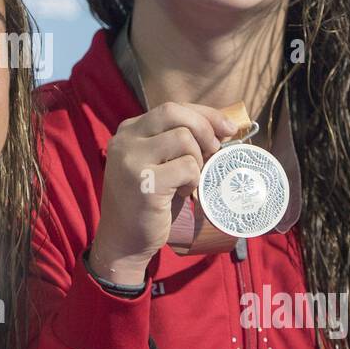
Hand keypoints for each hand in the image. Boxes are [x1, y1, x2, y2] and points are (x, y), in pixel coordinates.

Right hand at [88, 103, 241, 286]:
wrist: (123, 241)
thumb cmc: (147, 201)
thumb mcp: (156, 162)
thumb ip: (176, 142)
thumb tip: (221, 128)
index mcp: (129, 131)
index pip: (171, 107)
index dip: (204, 114)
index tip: (227, 128)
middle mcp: (125, 140)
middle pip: (174, 112)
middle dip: (204, 127)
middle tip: (215, 150)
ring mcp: (132, 160)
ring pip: (183, 138)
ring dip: (198, 159)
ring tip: (190, 179)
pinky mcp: (145, 182)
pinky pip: (187, 167)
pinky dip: (194, 180)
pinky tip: (183, 193)